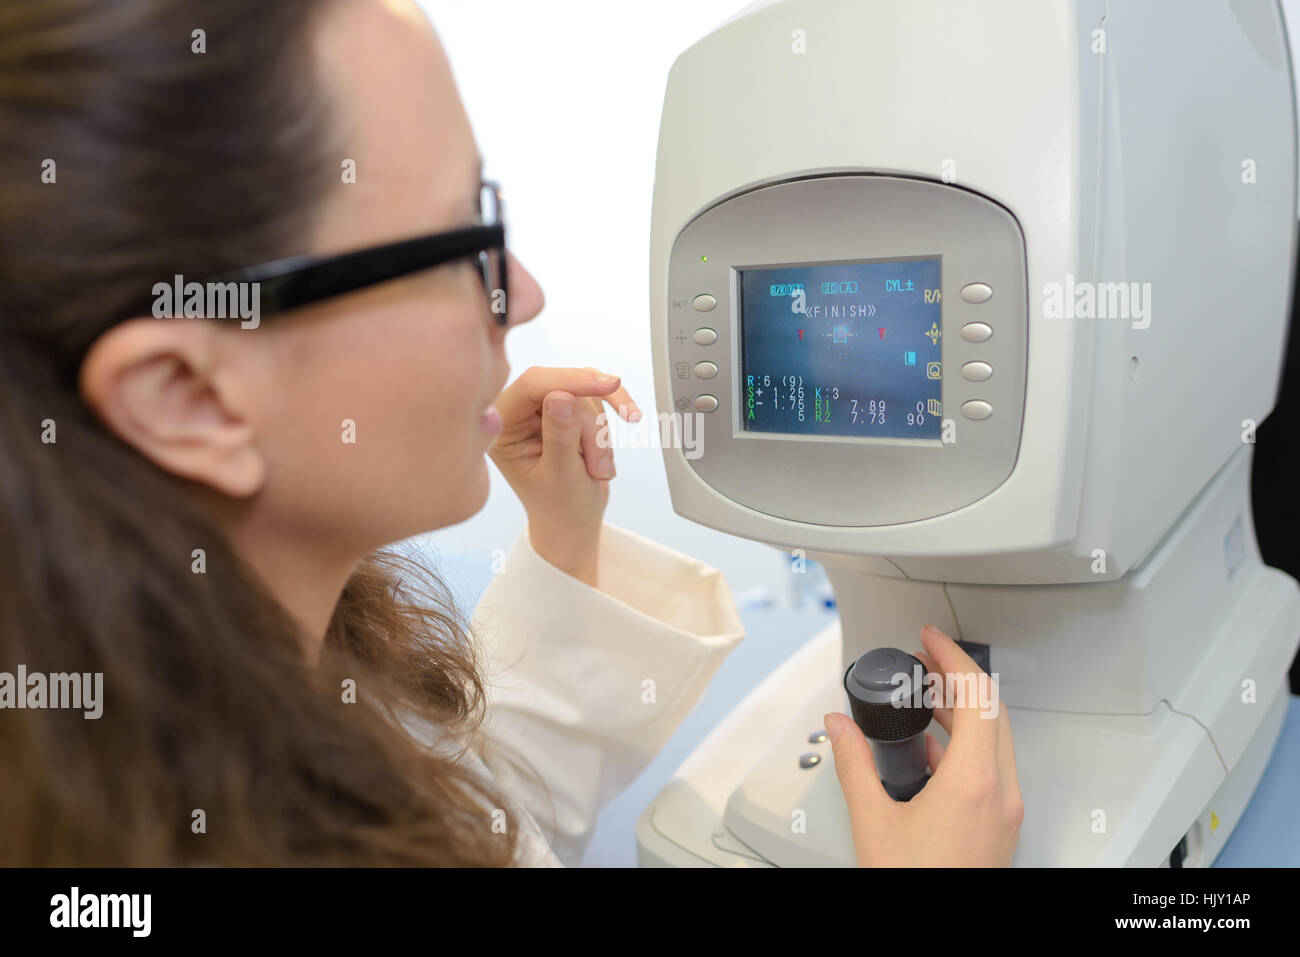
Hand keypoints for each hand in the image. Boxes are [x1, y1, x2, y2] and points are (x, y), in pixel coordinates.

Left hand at [488, 366, 640, 585]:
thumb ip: (560, 437)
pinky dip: (609, 422)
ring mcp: (543, 408)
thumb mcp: (561, 477)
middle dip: (591, 426)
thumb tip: (561, 396)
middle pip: (564, 387)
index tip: (609, 386)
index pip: (532, 385)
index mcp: (503, 427)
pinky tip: (615, 442)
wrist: (573, 521)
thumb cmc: (560, 507)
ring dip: (600, 434)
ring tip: (599, 470)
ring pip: (585, 394)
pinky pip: (596, 397)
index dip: (571, 381)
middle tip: (599, 466)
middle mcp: (519, 412)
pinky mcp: (567, 408)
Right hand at [825, 625, 1023, 865]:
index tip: (929, 638)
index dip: (951, 656)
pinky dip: (966, 744)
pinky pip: (993, 767)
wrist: (940, 936)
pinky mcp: (1001, 827)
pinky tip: (932, 750)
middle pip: (992, 709)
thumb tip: (839, 726)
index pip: (975, 694)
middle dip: (959, 676)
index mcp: (973, 782)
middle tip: (927, 661)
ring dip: (965, 709)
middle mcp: (1001, 792)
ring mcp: (1006, 811)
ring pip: (996, 738)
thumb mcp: (872, 821)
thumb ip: (853, 763)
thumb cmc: (915, 884)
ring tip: (926, 698)